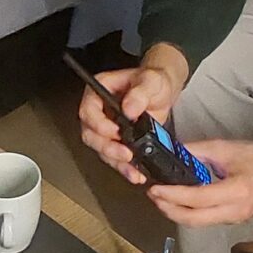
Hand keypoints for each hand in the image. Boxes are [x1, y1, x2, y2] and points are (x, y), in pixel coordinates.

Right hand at [76, 62, 181, 182]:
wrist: (165, 90)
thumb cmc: (154, 80)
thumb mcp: (151, 80)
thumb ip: (140, 93)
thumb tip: (129, 109)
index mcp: (100, 92)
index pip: (88, 110)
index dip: (98, 124)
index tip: (114, 131)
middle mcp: (100, 111)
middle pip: (91, 134)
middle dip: (107, 148)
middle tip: (124, 153)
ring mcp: (108, 128)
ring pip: (101, 150)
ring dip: (115, 161)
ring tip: (131, 168)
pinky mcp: (119, 141)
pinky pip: (115, 157)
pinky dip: (125, 167)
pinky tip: (135, 172)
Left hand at [148, 135, 252, 228]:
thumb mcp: (229, 148)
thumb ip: (200, 150)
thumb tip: (175, 150)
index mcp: (235, 192)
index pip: (195, 199)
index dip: (171, 195)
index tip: (154, 188)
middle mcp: (234, 211)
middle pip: (192, 220)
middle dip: (168, 210)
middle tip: (153, 196)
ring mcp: (235, 218)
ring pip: (198, 223)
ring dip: (177, 213)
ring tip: (162, 198)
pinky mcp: (235, 219)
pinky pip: (207, 220)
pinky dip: (190, 212)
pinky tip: (181, 200)